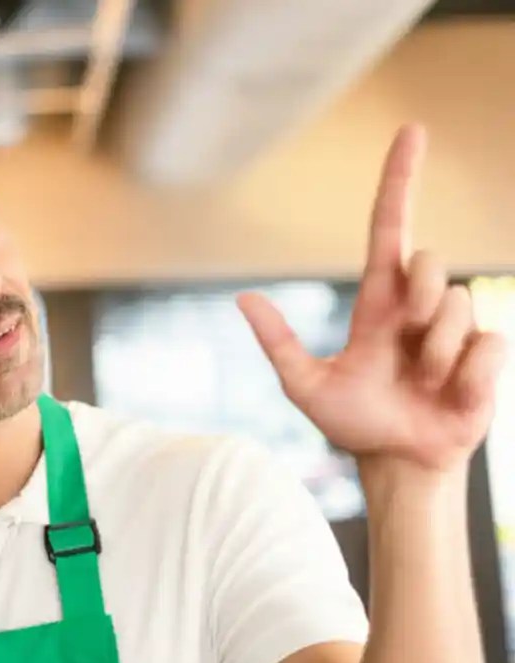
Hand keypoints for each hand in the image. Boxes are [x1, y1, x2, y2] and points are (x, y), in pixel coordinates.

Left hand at [238, 124, 506, 476]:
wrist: (398, 463)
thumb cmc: (354, 422)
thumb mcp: (305, 386)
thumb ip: (278, 342)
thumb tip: (243, 298)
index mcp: (378, 302)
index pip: (390, 226)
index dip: (399, 179)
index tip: (412, 131)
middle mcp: (418, 305)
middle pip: (429, 262)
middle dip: (419, 292)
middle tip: (404, 342)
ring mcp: (456, 328)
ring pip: (456, 305)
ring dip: (434, 351)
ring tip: (422, 381)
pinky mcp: (487, 355)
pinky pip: (486, 344)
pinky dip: (464, 373)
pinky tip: (450, 393)